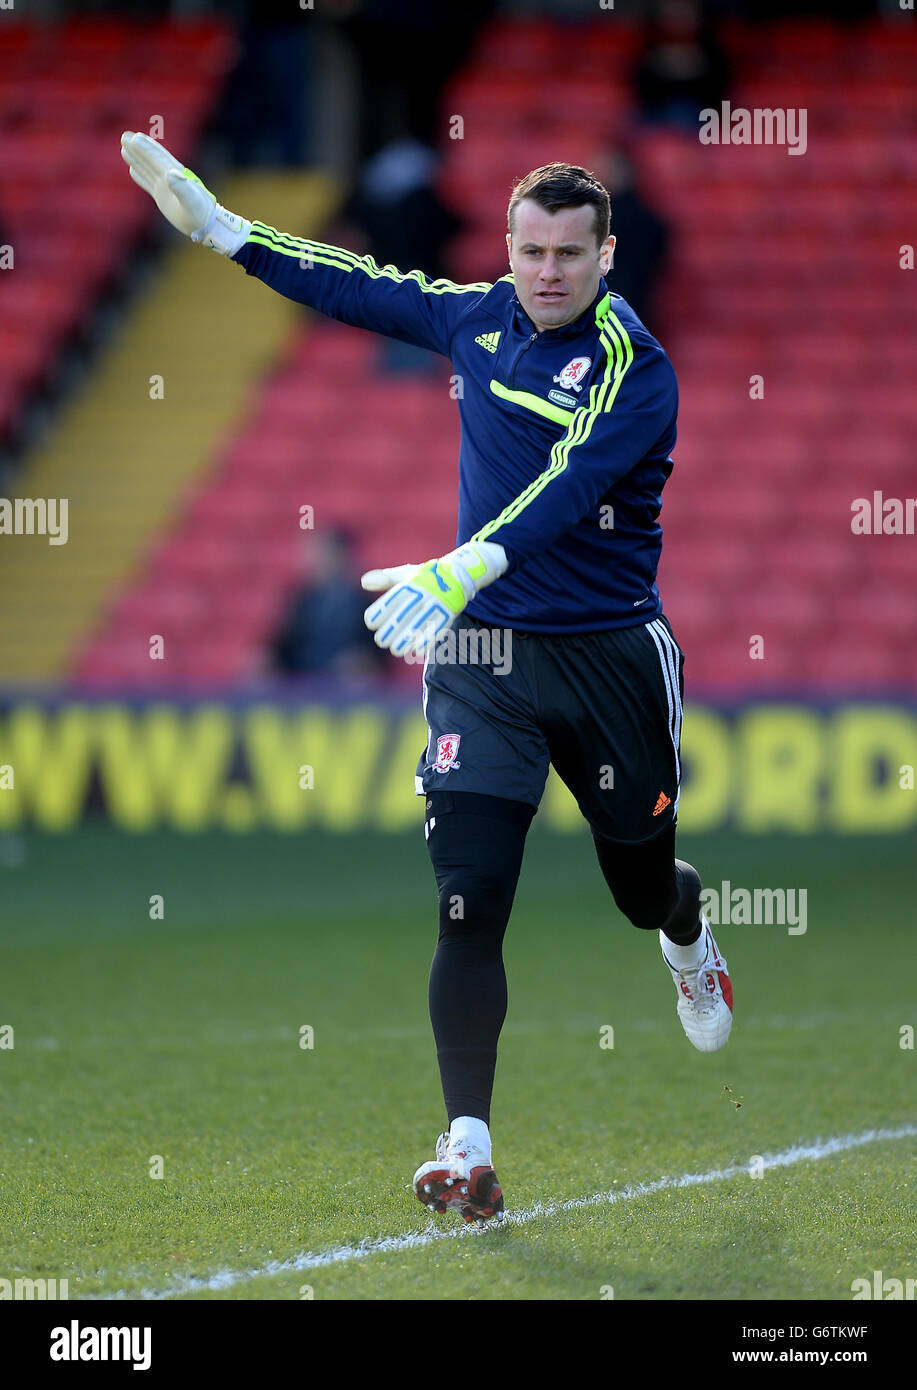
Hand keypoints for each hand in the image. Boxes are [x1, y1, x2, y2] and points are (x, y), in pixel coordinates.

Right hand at [120, 131, 248, 254]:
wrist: (206, 225)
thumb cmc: (200, 214)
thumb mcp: (192, 201)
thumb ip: (182, 187)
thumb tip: (170, 174)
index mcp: (175, 175)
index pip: (158, 158)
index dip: (147, 148)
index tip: (135, 138)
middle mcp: (169, 178)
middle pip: (151, 159)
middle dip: (139, 148)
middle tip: (125, 135)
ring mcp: (165, 187)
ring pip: (147, 169)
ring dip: (136, 158)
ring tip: (124, 147)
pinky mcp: (163, 196)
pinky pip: (148, 183)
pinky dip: (140, 175)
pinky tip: (132, 169)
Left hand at [362, 541, 506, 659]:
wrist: (458, 575)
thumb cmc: (425, 577)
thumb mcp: (406, 573)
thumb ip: (385, 579)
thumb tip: (364, 582)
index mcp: (411, 584)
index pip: (392, 599)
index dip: (380, 612)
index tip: (371, 622)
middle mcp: (424, 594)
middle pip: (404, 614)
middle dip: (391, 630)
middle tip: (381, 641)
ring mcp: (437, 604)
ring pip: (419, 624)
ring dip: (406, 639)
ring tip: (395, 650)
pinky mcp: (448, 614)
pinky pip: (437, 629)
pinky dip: (426, 641)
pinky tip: (416, 651)